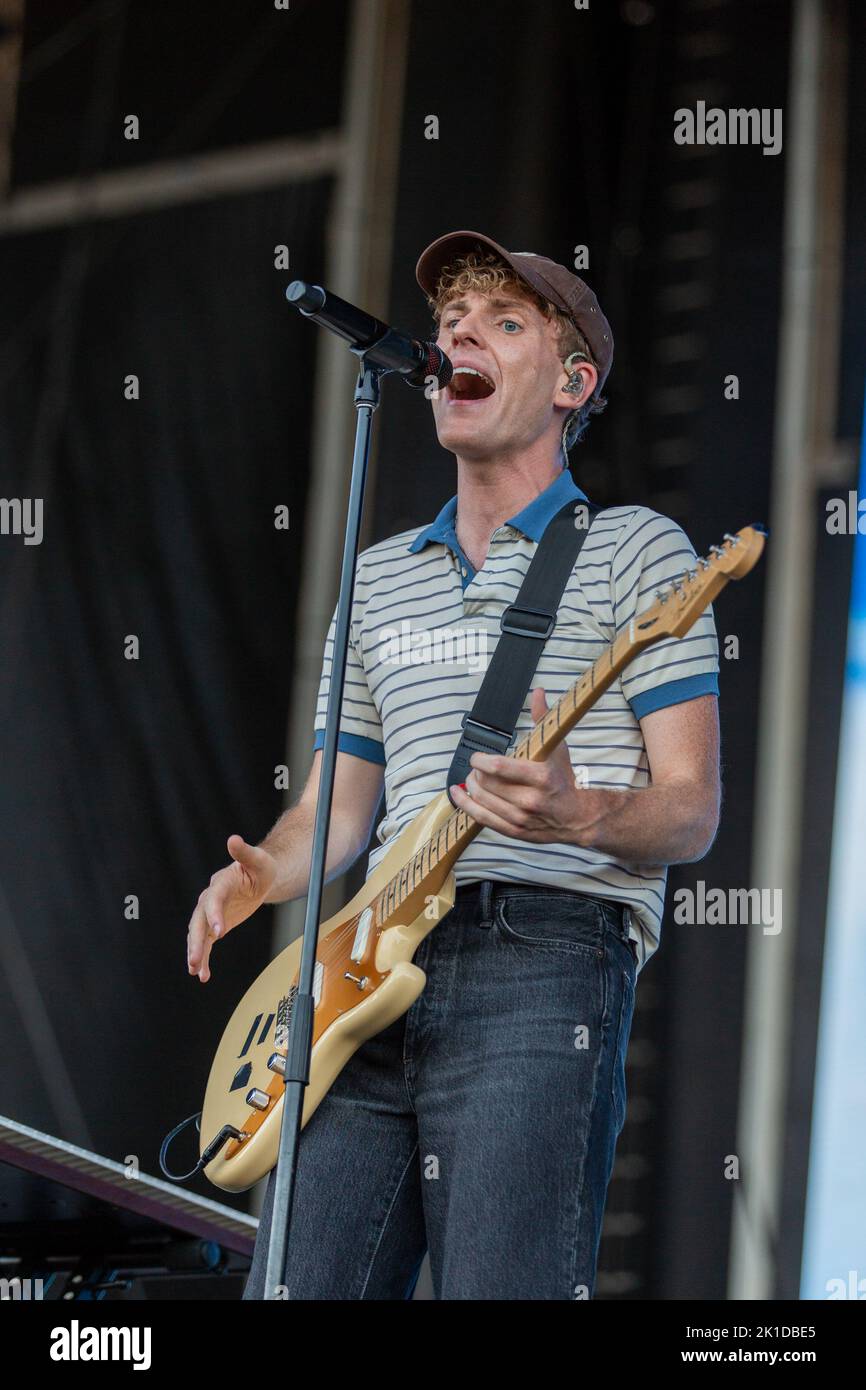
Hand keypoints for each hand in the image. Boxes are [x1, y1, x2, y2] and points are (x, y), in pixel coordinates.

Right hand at [186, 835, 277, 982]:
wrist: (257, 877)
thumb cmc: (260, 867)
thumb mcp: (259, 860)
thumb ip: (245, 852)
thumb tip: (233, 839)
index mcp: (221, 883)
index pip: (214, 899)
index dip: (214, 914)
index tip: (219, 931)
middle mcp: (210, 898)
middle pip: (198, 921)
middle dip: (196, 941)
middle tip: (194, 960)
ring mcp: (210, 913)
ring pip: (198, 935)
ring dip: (196, 953)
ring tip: (196, 971)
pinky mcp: (214, 925)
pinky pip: (206, 944)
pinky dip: (204, 959)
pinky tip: (203, 975)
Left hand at [449, 687, 598, 844]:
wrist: (577, 817)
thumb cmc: (564, 780)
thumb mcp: (557, 747)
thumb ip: (543, 719)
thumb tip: (537, 693)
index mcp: (541, 776)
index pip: (499, 768)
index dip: (480, 760)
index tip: (477, 757)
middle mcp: (530, 799)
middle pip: (486, 783)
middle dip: (475, 772)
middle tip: (475, 767)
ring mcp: (521, 818)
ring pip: (481, 800)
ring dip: (469, 787)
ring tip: (470, 779)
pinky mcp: (514, 831)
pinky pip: (482, 819)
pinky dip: (465, 806)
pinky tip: (459, 796)